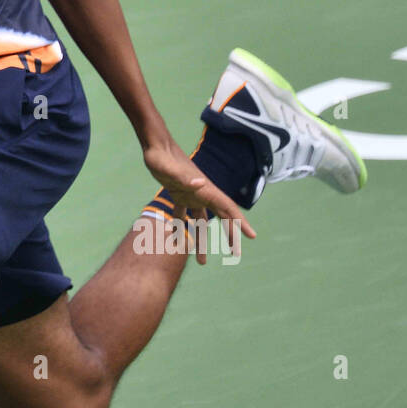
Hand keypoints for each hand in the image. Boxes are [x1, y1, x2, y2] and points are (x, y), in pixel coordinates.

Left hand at [142, 137, 255, 263]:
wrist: (154, 145)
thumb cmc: (161, 157)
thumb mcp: (170, 169)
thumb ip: (184, 178)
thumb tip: (201, 184)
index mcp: (205, 189)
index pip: (228, 208)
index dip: (241, 222)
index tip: (252, 236)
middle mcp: (201, 193)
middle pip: (220, 216)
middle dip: (229, 235)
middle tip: (235, 254)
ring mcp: (190, 194)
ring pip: (200, 221)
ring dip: (201, 240)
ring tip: (202, 262)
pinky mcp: (177, 193)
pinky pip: (182, 214)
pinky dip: (180, 227)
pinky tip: (175, 239)